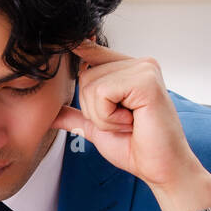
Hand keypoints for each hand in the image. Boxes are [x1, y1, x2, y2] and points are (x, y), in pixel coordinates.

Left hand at [51, 42, 202, 192]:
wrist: (158, 168)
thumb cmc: (135, 148)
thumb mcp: (97, 128)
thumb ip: (76, 115)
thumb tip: (52, 114)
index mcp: (128, 69)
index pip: (92, 50)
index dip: (78, 49)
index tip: (69, 42)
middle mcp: (138, 63)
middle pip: (84, 75)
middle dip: (94, 110)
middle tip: (123, 122)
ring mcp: (144, 69)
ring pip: (91, 86)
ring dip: (103, 117)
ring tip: (129, 123)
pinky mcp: (146, 81)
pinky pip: (103, 94)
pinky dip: (109, 117)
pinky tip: (131, 122)